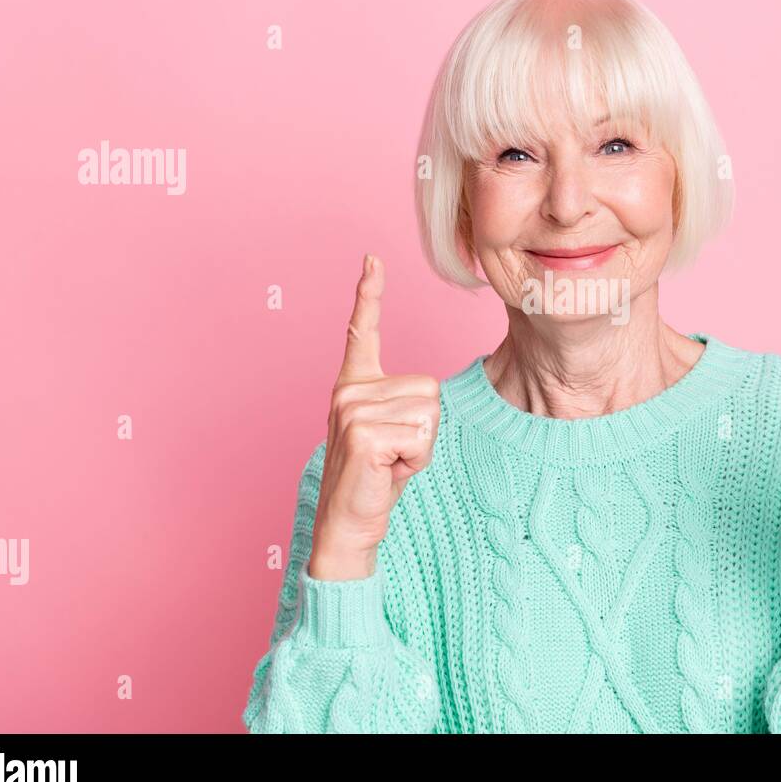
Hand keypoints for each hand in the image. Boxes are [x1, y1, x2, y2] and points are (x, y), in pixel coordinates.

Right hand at [309, 254, 440, 579]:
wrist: (350, 523)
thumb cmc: (377, 478)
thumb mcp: (394, 432)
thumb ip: (405, 405)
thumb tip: (427, 396)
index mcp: (355, 384)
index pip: (362, 330)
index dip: (369, 293)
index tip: (372, 258)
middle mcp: (349, 390)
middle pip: (430, 389)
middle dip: (426, 428)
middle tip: (395, 452)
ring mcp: (352, 409)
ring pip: (429, 413)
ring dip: (422, 446)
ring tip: (391, 462)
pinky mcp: (363, 432)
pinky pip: (421, 435)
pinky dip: (416, 459)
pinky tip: (388, 470)